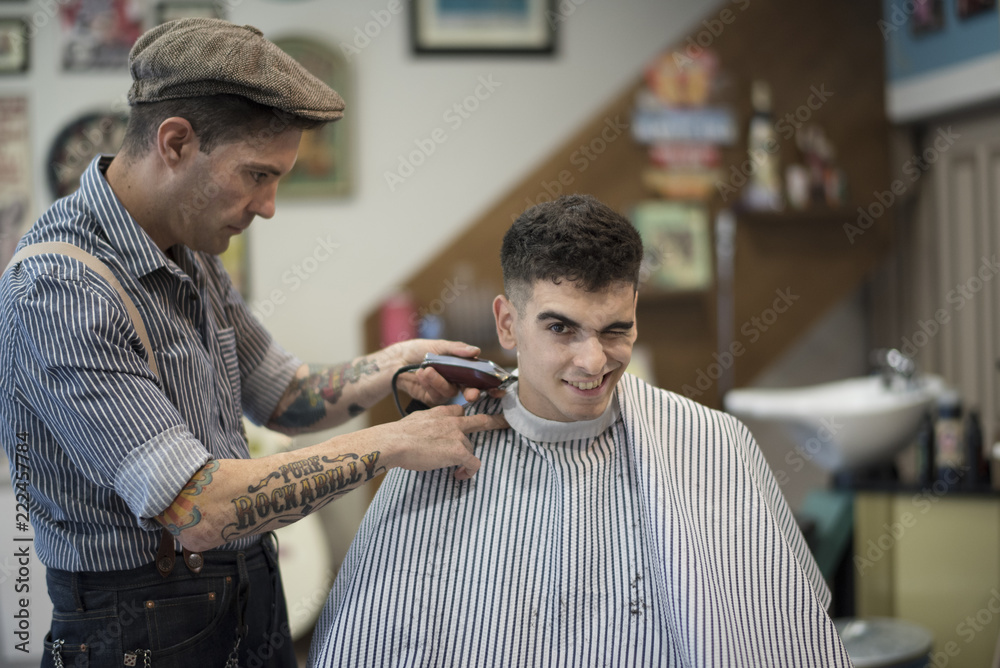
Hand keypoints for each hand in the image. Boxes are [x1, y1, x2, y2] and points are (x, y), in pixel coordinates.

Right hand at [375, 404, 507, 478]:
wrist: (394, 443)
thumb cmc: (398, 435)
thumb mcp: (416, 420)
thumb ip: (429, 422)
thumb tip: (427, 431)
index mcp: (442, 412)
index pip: (460, 411)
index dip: (464, 420)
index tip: (468, 424)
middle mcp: (453, 421)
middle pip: (480, 421)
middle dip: (495, 422)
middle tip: (504, 423)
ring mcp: (457, 436)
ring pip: (471, 448)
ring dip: (465, 459)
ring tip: (455, 469)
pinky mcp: (458, 452)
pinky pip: (473, 463)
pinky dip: (469, 471)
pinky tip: (460, 475)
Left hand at [389, 338, 484, 406]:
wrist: (396, 359)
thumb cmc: (419, 350)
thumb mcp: (439, 346)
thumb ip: (457, 349)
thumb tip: (476, 351)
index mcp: (463, 368)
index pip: (482, 378)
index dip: (492, 386)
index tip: (498, 391)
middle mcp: (456, 381)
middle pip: (470, 391)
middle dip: (472, 393)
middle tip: (472, 394)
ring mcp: (444, 391)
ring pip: (450, 392)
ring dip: (438, 381)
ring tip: (426, 369)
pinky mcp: (431, 398)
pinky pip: (435, 396)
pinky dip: (428, 384)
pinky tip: (420, 374)